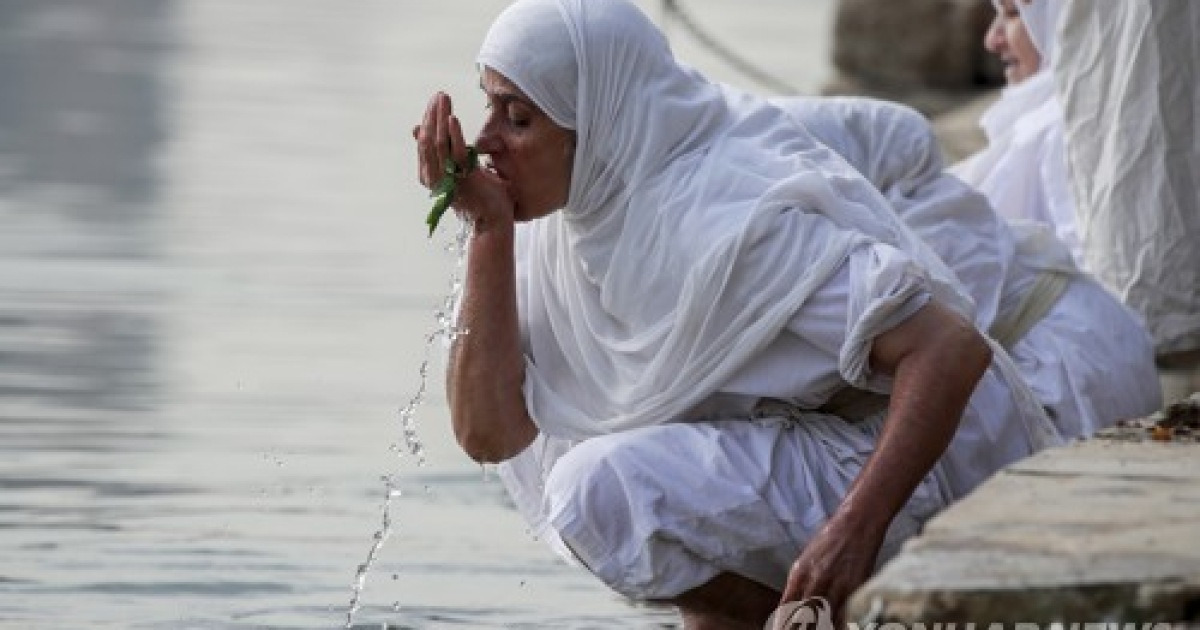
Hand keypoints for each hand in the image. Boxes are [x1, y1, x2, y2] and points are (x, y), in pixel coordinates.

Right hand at [412, 92, 513, 233]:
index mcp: (432, 177)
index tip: (434, 103)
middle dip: (432, 115)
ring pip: (439, 143)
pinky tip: (453, 118)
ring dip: (440, 118)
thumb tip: (425, 132)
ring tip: (443, 98)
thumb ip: (446, 155)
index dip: (427, 121)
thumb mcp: (459, 172)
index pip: (424, 144)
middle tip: (438, 95)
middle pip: (428, 140)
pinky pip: (457, 153)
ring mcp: (449, 179)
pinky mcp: (466, 179)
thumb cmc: (480, 198)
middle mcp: (436, 178)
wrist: (493, 222)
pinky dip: (454, 134)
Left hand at [777, 512, 885, 626]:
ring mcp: (836, 585)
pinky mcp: (856, 588)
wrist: (857, 522)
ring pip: (825, 618)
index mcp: (799, 572)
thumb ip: (800, 582)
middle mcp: (815, 580)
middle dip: (801, 627)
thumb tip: (792, 606)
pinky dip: (840, 624)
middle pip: (804, 615)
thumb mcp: (808, 559)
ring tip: (815, 628)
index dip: (783, 623)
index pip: (786, 606)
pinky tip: (836, 626)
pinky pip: (846, 614)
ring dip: (820, 626)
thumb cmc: (831, 538)